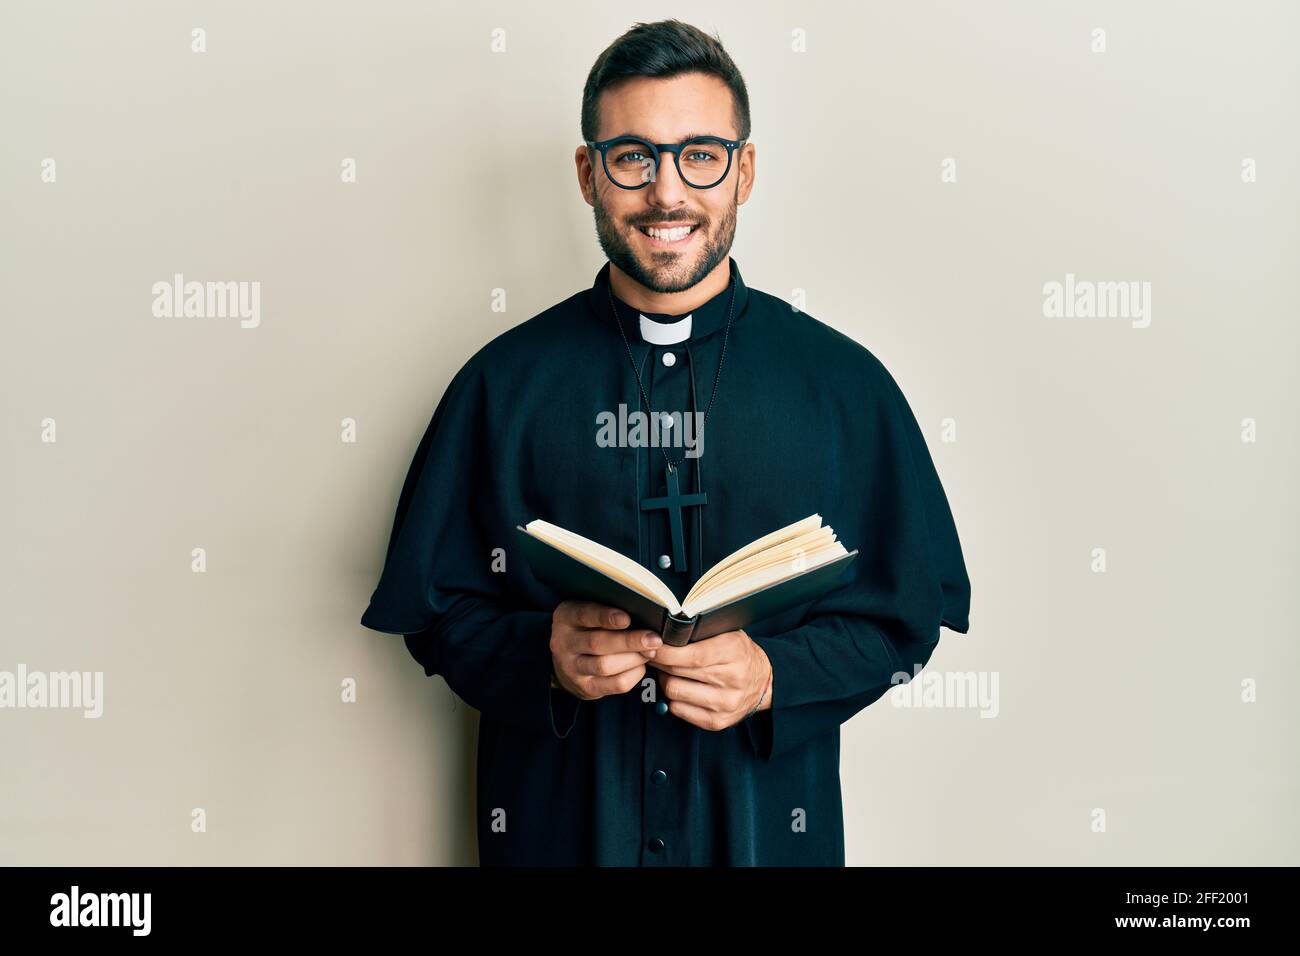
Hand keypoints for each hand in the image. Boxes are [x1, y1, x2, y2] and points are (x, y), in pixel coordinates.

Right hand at [549, 600, 661, 700]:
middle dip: (630, 641)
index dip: (606, 617)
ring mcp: (573, 668)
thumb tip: (644, 614)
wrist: (565, 661)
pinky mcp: (585, 688)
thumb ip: (608, 610)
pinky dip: (633, 674)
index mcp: (566, 617)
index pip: (584, 615)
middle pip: (598, 644)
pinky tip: (641, 665)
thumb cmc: (587, 629)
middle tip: (654, 639)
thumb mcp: (588, 613)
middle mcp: (565, 643)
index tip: (627, 618)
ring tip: (650, 652)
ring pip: (606, 666)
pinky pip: (614, 684)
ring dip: (634, 659)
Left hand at [648, 629, 771, 730]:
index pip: (691, 655)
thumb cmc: (740, 654)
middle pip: (678, 672)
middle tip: (654, 655)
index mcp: (734, 652)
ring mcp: (725, 704)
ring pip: (674, 691)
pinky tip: (680, 687)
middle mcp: (732, 680)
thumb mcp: (728, 634)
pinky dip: (673, 698)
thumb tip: (665, 635)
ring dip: (665, 679)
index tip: (651, 646)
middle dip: (660, 662)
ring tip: (669, 671)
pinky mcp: (717, 722)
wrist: (764, 683)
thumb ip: (701, 633)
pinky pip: (678, 709)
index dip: (665, 652)